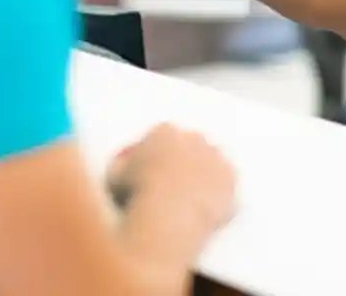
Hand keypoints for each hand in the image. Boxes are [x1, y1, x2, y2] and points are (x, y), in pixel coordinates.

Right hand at [106, 123, 235, 232]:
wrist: (169, 213)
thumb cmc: (137, 193)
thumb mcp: (113, 176)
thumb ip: (121, 166)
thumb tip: (122, 167)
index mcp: (164, 132)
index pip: (162, 136)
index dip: (156, 155)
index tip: (152, 172)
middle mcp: (194, 138)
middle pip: (191, 145)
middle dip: (184, 161)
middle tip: (175, 185)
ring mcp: (216, 157)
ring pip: (212, 164)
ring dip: (204, 177)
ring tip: (193, 200)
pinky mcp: (231, 180)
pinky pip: (227, 187)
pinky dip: (220, 197)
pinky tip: (208, 212)